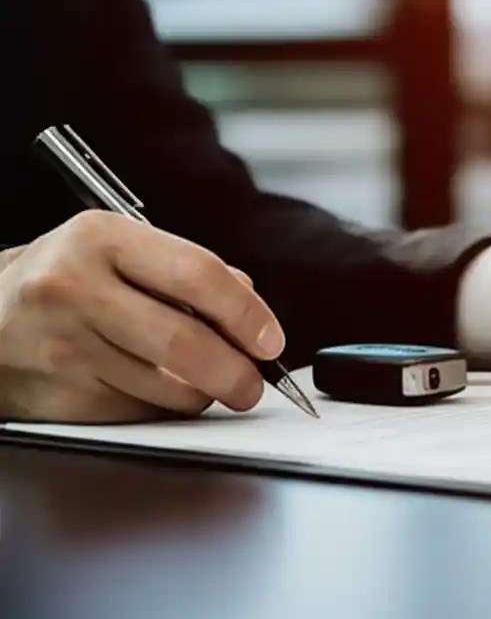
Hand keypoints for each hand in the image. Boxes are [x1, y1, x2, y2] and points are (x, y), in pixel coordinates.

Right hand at [0, 211, 283, 422]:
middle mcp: (73, 288)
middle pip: (184, 341)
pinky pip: (139, 412)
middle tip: (255, 384)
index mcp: (99, 237)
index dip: (246, 313)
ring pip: (166, 387)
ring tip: (209, 384)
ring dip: (204, 394)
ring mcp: (63, 345)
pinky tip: (160, 390)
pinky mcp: (59, 395)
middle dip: (236, 371)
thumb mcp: (117, 250)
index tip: (271, 340)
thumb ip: (186, 271)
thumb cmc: (66, 281)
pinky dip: (166, 408)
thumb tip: (250, 310)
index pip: (196, 274)